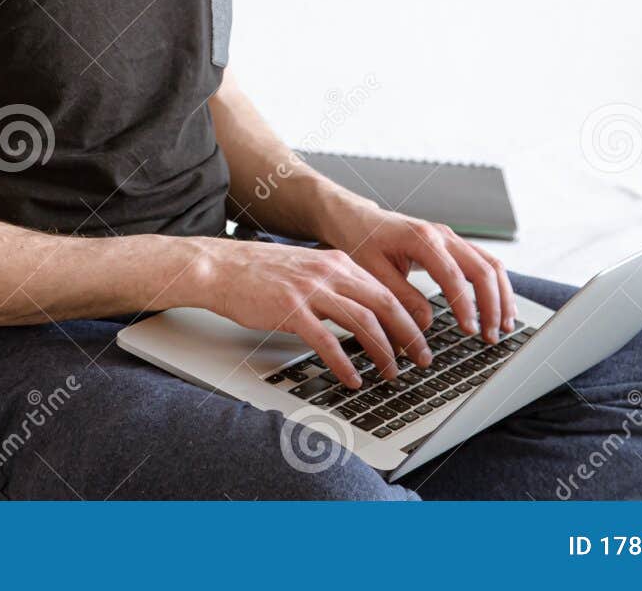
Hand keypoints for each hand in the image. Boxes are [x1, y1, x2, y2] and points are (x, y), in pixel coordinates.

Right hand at [181, 235, 436, 388]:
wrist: (221, 267)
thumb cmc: (258, 273)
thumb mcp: (306, 269)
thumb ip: (334, 285)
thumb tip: (363, 312)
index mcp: (337, 262)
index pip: (386, 290)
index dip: (408, 317)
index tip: (419, 338)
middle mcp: (329, 272)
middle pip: (384, 304)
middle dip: (408, 336)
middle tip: (421, 359)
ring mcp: (310, 290)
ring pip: (363, 322)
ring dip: (383, 352)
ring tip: (390, 373)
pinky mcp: (290, 310)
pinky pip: (327, 341)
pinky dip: (345, 363)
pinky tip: (352, 379)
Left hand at [315, 193, 516, 345]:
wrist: (359, 220)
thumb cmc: (362, 242)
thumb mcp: (372, 271)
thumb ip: (399, 296)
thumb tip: (425, 324)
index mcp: (421, 238)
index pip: (453, 274)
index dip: (464, 305)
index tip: (470, 331)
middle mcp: (443, 234)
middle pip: (483, 269)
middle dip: (492, 305)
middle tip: (491, 336)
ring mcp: (452, 238)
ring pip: (491, 265)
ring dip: (502, 297)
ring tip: (504, 327)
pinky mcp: (455, 246)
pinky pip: (485, 264)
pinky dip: (497, 287)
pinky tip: (501, 309)